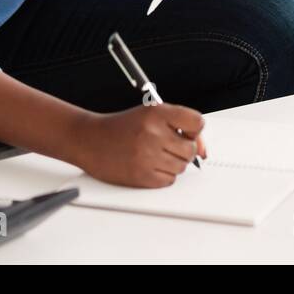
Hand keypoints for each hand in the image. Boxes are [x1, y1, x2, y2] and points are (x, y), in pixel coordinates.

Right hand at [74, 103, 208, 187]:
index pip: (197, 122)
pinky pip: (168, 180)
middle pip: (191, 149)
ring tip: (153, 154)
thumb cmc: (121, 127)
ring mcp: (147, 156)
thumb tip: (203, 150)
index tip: (186, 132)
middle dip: (182, 149)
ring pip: (181, 167)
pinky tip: (147, 164)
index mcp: (156, 113)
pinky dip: (162, 175)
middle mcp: (152, 133)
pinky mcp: (141, 175)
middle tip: (166, 144)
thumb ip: (179, 126)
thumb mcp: (149, 115)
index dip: (194, 130)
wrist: (90, 140)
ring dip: (172, 163)